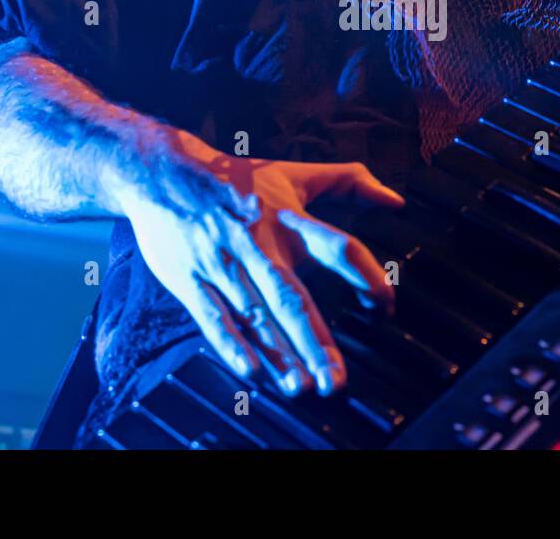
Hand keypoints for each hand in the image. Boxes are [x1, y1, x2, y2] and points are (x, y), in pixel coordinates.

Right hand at [107, 125, 401, 397]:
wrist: (162, 173)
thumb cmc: (236, 178)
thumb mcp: (295, 174)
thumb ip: (349, 183)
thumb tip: (397, 201)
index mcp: (289, 220)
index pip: (337, 246)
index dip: (365, 275)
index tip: (385, 307)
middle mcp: (259, 246)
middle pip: (293, 298)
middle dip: (315, 341)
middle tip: (336, 380)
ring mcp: (224, 266)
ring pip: (255, 315)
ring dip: (278, 352)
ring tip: (301, 385)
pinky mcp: (192, 281)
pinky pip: (213, 318)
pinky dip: (231, 344)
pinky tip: (250, 372)